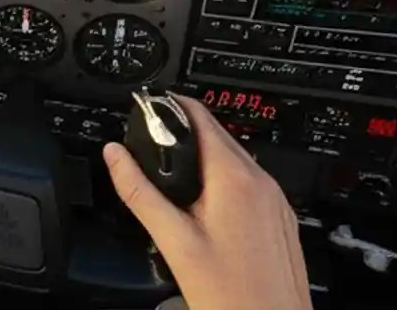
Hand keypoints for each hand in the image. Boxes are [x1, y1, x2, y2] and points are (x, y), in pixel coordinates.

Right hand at [103, 96, 310, 309]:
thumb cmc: (232, 297)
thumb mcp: (174, 241)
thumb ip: (141, 193)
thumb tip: (115, 156)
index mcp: (236, 179)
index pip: (201, 117)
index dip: (171, 105)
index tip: (148, 106)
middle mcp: (263, 183)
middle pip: (219, 135)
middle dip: (183, 131)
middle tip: (151, 139)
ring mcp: (276, 201)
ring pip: (235, 159)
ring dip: (203, 155)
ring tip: (172, 172)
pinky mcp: (281, 219)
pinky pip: (249, 182)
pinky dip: (223, 179)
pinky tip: (204, 204)